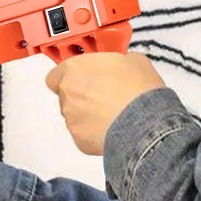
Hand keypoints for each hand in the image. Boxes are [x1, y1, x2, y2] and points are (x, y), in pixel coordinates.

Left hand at [46, 52, 165, 154]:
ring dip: (89, 115)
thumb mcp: (133, 60)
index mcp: (75, 69)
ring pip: (75, 117)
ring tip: (114, 115)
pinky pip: (84, 135)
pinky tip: (114, 128)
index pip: (55, 75)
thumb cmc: (137, 89)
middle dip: (82, 97)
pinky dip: (95, 133)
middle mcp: (68, 93)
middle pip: (67, 96)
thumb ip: (116, 62)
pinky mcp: (79, 140)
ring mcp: (71, 118)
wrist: (145, 122)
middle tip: (104, 96)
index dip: (70, 78)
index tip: (84, 79)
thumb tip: (121, 67)